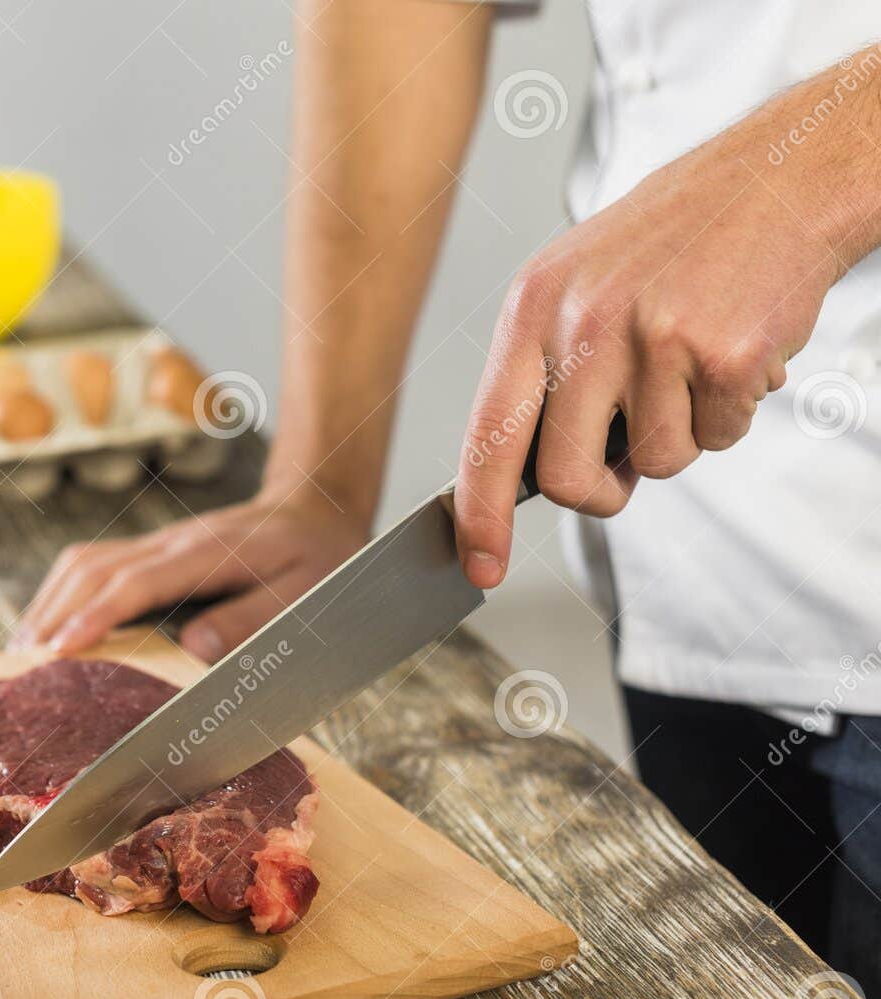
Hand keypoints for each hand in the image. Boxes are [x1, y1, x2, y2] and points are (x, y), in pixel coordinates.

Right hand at [15, 492, 369, 661]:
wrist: (316, 509)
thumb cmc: (318, 562)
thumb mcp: (304, 595)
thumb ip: (251, 620)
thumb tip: (192, 645)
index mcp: (208, 553)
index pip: (138, 581)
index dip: (97, 614)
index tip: (61, 649)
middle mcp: (172, 542)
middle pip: (93, 567)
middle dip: (52, 613)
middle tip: (20, 665)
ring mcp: (157, 541)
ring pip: (83, 562)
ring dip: (48, 603)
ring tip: (22, 652)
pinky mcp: (151, 550)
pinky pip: (91, 564)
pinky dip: (61, 595)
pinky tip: (49, 627)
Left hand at [454, 104, 849, 588]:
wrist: (778, 175)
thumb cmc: (673, 238)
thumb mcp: (578, 284)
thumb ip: (548, 373)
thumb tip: (530, 472)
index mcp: (532, 308)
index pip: (487, 433)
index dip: (478, 513)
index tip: (479, 565)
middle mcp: (582, 324)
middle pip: (564, 477)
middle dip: (599, 492)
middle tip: (624, 467)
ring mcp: (652, 339)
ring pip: (656, 462)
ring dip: (682, 435)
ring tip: (693, 366)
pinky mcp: (723, 354)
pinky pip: (719, 436)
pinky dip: (733, 411)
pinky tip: (734, 352)